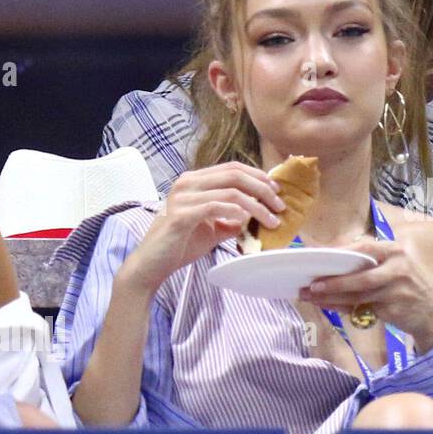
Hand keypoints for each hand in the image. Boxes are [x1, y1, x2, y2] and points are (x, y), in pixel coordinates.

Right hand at [121, 163, 285, 294]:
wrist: (152, 265)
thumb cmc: (179, 246)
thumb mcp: (211, 229)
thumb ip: (231, 219)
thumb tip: (254, 217)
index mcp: (193, 181)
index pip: (232, 168)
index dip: (258, 176)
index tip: (277, 191)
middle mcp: (187, 183)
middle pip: (235, 174)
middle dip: (263, 188)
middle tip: (280, 205)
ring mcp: (182, 197)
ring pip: (231, 191)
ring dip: (257, 205)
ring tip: (272, 220)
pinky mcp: (180, 215)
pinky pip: (216, 207)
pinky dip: (237, 213)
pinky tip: (248, 223)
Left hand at [298, 238, 432, 351]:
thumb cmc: (407, 287)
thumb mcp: (394, 268)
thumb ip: (369, 264)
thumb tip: (329, 263)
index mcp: (395, 251)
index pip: (361, 249)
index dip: (337, 253)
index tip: (315, 257)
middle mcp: (397, 266)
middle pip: (357, 274)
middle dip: (331, 280)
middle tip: (309, 284)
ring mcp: (396, 288)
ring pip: (356, 293)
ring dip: (331, 296)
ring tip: (311, 296)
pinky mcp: (393, 307)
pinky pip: (360, 307)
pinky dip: (342, 307)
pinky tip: (328, 306)